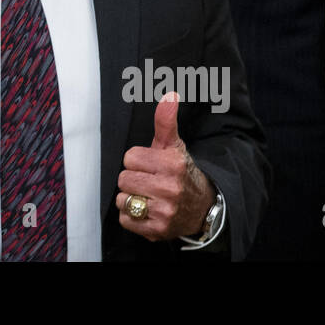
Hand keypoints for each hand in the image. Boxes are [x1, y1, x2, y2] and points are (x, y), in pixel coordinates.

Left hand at [116, 92, 214, 240]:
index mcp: (172, 164)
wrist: (201, 207)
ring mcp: (165, 212)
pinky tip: (147, 211)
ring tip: (148, 196)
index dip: (137, 161)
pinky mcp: (157, 230)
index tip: (150, 165)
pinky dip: (132, 217)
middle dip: (133, 179)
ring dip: (131, 199)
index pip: (129, 158)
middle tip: (149, 181)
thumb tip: (169, 94)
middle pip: (123, 179)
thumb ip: (165, 121)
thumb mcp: (174, 145)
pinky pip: (125, 220)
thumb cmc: (180, 172)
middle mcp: (170, 189)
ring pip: (123, 199)